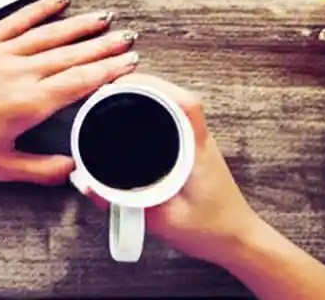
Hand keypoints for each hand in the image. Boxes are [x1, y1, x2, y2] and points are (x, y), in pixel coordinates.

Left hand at [0, 0, 138, 184]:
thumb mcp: (1, 166)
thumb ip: (42, 169)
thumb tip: (74, 170)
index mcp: (29, 103)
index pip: (80, 83)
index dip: (109, 72)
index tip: (130, 64)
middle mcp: (20, 73)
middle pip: (72, 55)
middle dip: (104, 47)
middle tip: (129, 39)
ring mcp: (2, 53)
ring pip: (51, 35)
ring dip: (81, 26)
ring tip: (105, 20)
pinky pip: (18, 21)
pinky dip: (41, 9)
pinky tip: (61, 1)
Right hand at [99, 75, 265, 264]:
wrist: (237, 240)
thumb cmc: (207, 230)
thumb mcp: (160, 220)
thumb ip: (122, 204)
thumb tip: (87, 184)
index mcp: (197, 150)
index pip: (185, 103)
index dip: (154, 86)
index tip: (121, 83)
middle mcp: (201, 139)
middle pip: (177, 95)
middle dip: (142, 84)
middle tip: (109, 86)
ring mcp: (201, 142)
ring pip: (177, 104)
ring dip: (149, 94)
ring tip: (117, 93)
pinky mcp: (196, 149)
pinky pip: (177, 117)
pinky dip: (156, 107)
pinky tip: (138, 113)